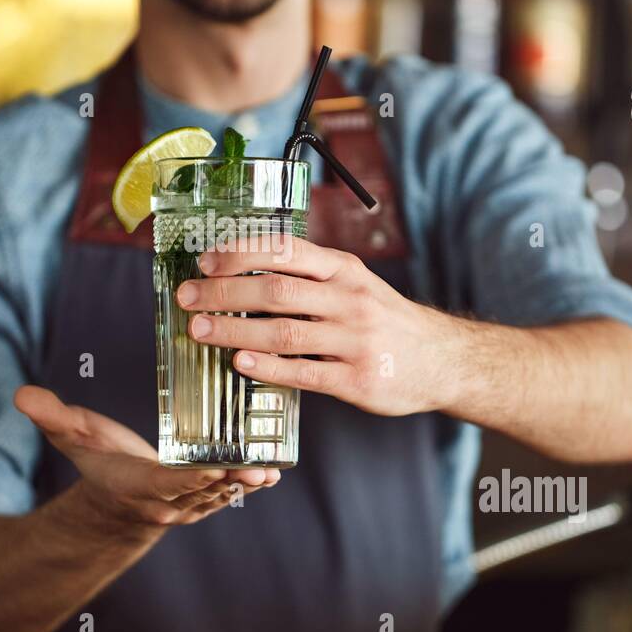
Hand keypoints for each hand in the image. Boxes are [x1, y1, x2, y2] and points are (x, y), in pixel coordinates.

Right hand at [13, 386, 278, 530]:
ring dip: (245, 485)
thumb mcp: (73, 436)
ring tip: (269, 470)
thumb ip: (51, 416)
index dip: (191, 479)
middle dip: (229, 481)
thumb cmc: (99, 461)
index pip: (167, 483)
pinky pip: (230, 493)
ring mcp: (190, 504)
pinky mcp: (206, 499)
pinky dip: (250, 484)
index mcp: (138, 485)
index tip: (213, 470)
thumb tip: (21, 395)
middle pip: (202, 491)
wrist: (116, 502)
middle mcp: (168, 500)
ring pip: (221, 495)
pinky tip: (274, 471)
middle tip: (254, 468)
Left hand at [173, 234, 452, 417]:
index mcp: (344, 270)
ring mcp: (354, 341)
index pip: (285, 251)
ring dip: (233, 329)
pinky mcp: (356, 380)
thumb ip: (308, 278)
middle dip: (223, 292)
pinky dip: (267, 367)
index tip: (205, 261)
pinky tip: (239, 362)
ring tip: (199, 329)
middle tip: (188, 297)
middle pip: (275, 290)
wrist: (442, 361)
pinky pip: (304, 372)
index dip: (239, 253)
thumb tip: (241, 276)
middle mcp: (349, 299)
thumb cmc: (385, 321)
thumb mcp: (354, 284)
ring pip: (283, 331)